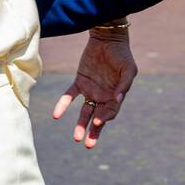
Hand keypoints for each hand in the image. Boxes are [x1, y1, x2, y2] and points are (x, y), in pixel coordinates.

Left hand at [52, 27, 136, 147]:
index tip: (99, 122)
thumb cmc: (122, 55)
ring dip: (80, 125)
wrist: (108, 39)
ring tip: (76, 138)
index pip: (110, 112)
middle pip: (98, 118)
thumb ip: (124, 85)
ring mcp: (91, 91)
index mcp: (116, 96)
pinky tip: (56, 115)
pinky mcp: (80, 82)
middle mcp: (103, 97)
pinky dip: (63, 105)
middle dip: (94, 132)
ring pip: (84, 112)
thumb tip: (117, 100)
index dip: (105, 117)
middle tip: (88, 144)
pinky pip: (69, 96)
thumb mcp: (128, 69)